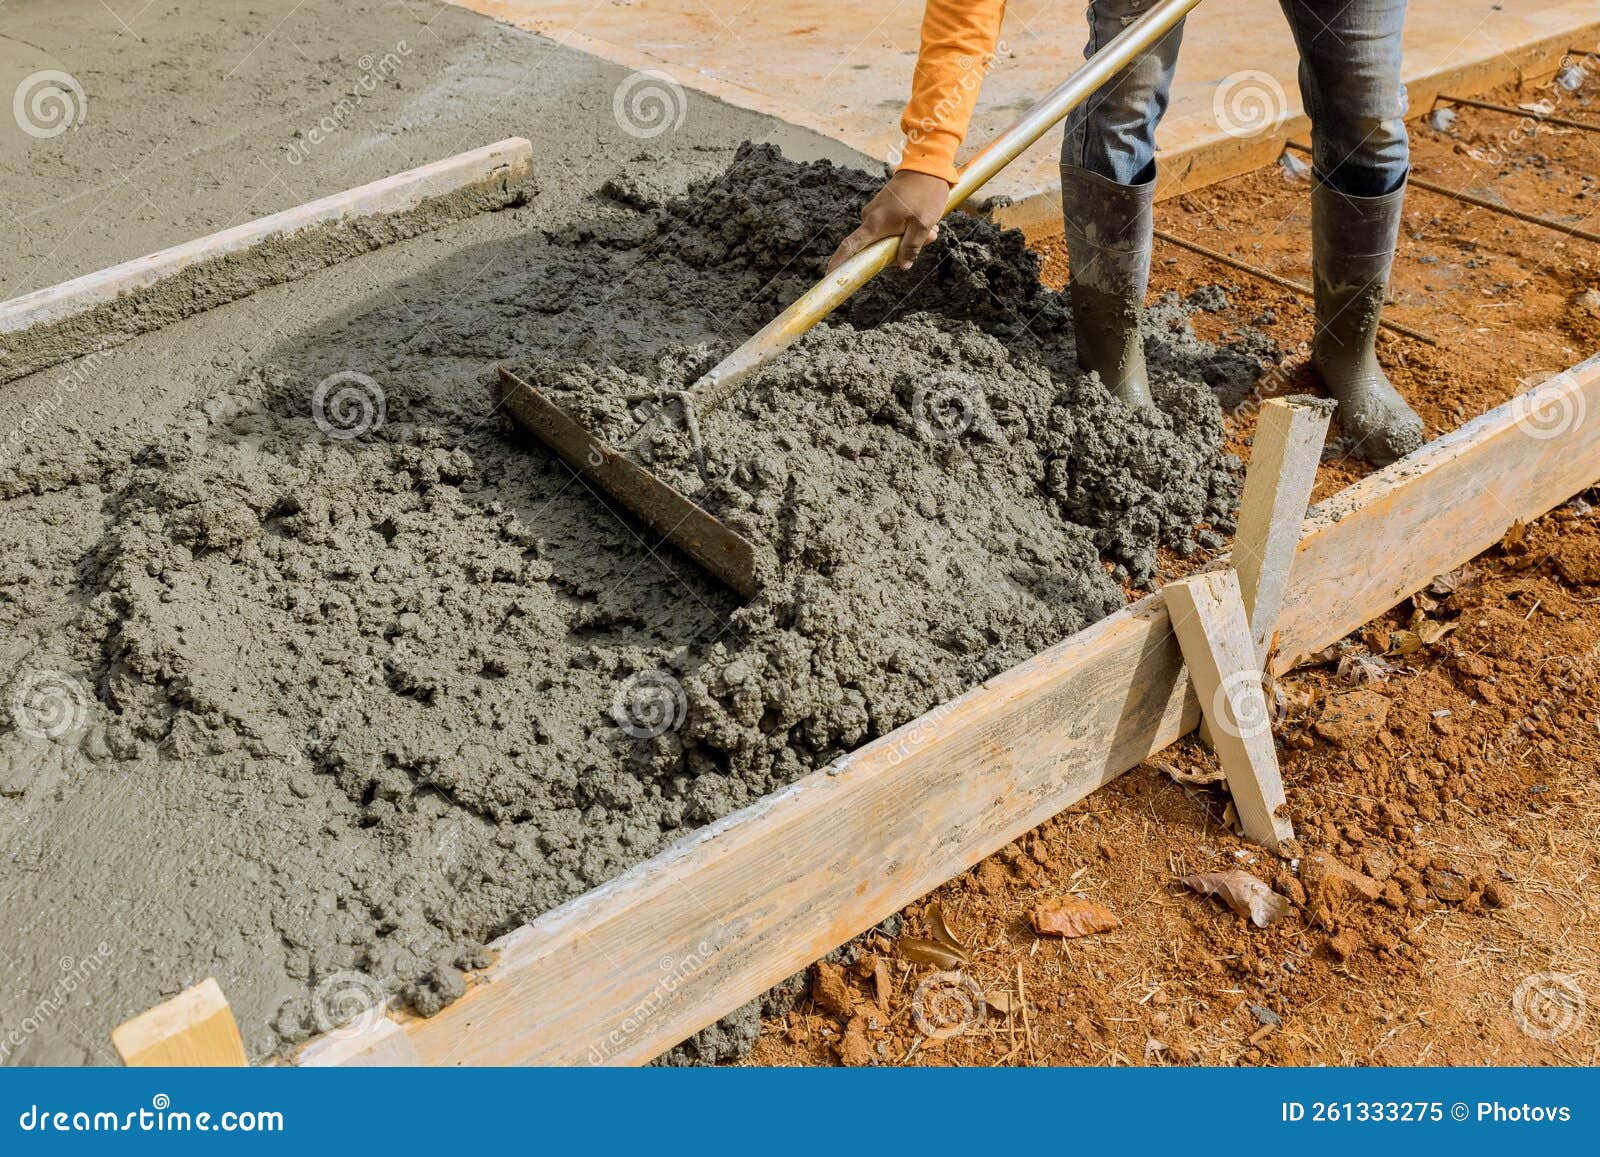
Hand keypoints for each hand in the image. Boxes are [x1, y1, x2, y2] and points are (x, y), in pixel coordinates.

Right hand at [827, 170, 950, 272]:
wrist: (926, 165)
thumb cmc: (925, 194)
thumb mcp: (923, 225)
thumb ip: (911, 248)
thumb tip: (903, 265)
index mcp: (875, 224)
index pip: (850, 247)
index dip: (838, 262)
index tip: (829, 275)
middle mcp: (870, 218)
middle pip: (875, 247)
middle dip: (900, 249)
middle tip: (928, 238)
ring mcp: (875, 212)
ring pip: (887, 237)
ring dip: (908, 238)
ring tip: (930, 227)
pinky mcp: (883, 208)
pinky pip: (891, 227)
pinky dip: (907, 229)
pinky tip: (925, 222)